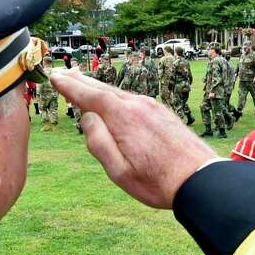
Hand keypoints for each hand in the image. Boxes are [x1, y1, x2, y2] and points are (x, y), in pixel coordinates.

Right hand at [50, 69, 217, 208]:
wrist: (201, 179)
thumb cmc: (158, 182)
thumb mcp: (119, 172)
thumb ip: (98, 143)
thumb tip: (87, 118)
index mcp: (123, 118)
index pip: (89, 96)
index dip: (69, 86)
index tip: (53, 77)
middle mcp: (138, 105)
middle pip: (103, 89)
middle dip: (80, 81)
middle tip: (62, 73)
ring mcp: (152, 106)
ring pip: (118, 93)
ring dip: (97, 87)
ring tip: (82, 82)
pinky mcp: (162, 112)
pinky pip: (132, 99)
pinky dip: (115, 96)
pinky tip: (112, 100)